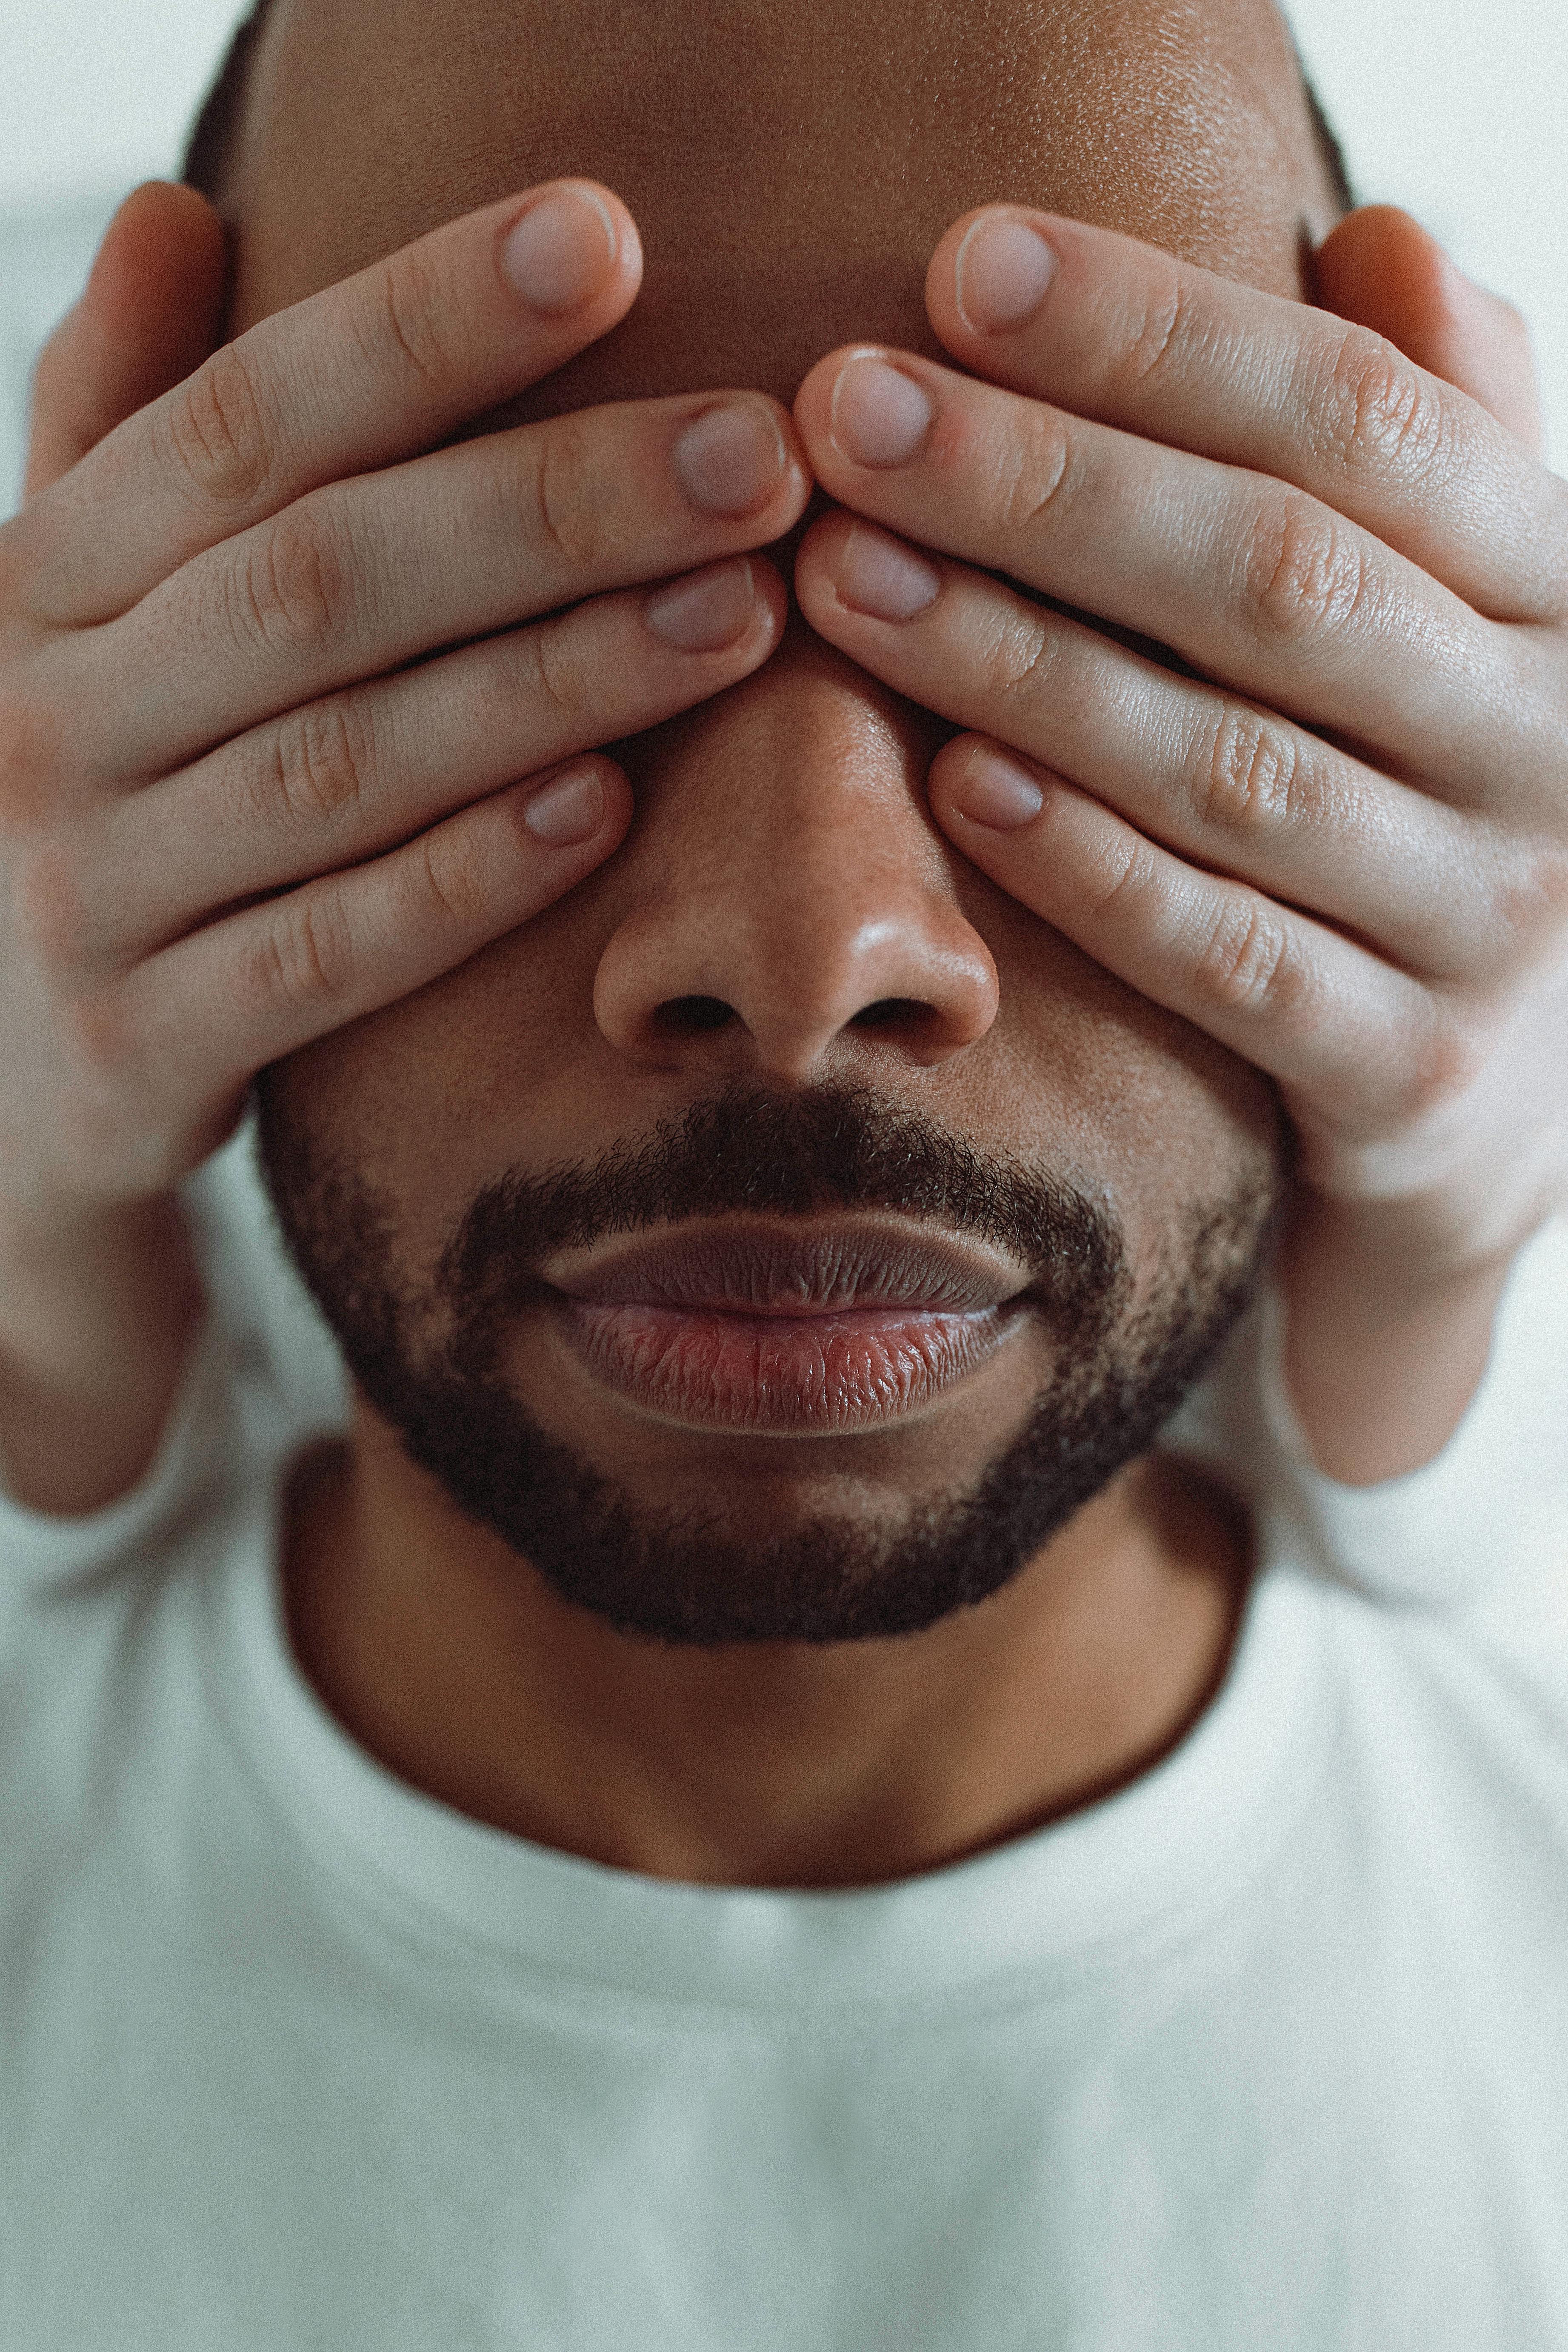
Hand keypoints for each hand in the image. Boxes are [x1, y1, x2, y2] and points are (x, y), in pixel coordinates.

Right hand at [0, 177, 806, 1508]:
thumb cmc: (96, 793)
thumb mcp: (73, 607)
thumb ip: (119, 424)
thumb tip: (178, 213)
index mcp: (45, 577)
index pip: (249, 419)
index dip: (423, 324)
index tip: (610, 242)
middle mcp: (52, 716)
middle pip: (324, 580)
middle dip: (553, 508)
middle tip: (755, 459)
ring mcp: (86, 888)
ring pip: (347, 763)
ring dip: (553, 684)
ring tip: (737, 616)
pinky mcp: (138, 1043)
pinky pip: (328, 954)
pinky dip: (468, 883)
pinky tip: (610, 811)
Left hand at [792, 204, 1566, 1481]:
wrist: (1489, 1097)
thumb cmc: (1418, 798)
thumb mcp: (1456, 615)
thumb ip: (1435, 439)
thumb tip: (1379, 234)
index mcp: (1551, 590)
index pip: (1358, 418)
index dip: (1158, 335)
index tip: (962, 267)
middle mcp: (1541, 742)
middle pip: (1277, 579)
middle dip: (1045, 486)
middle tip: (845, 414)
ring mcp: (1483, 921)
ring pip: (1232, 770)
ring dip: (1025, 664)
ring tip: (847, 578)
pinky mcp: (1406, 1074)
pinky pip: (1227, 962)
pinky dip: (1090, 871)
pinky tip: (952, 785)